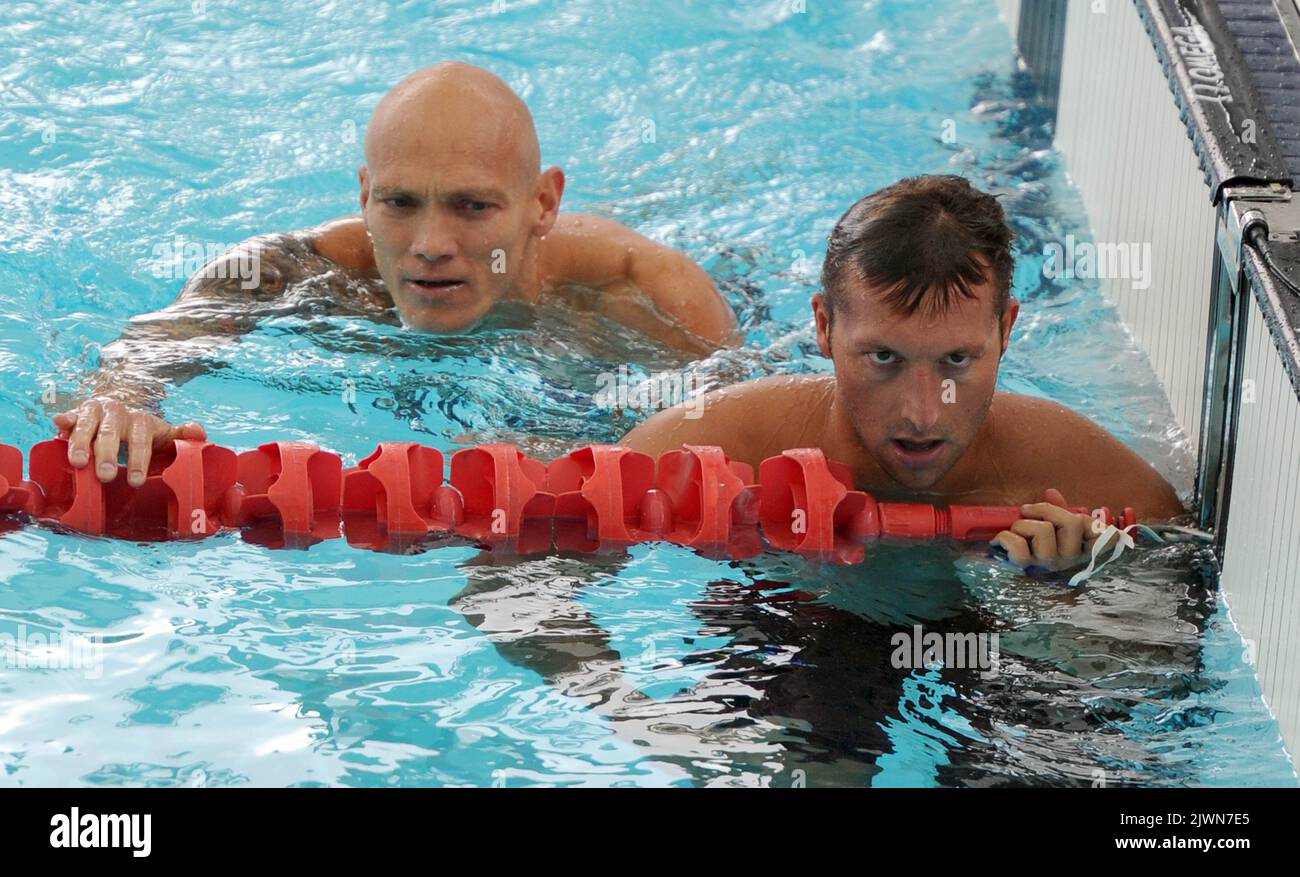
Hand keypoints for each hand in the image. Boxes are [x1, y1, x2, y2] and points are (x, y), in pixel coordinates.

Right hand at [52, 399, 206, 486]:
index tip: (136, 482)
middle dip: (108, 455)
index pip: (141, 441)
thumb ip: (181, 435)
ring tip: (79, 464)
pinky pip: (71, 416)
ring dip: (82, 443)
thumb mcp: (162, 432)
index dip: (139, 461)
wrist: (120, 408)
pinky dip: (65, 420)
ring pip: (88, 426)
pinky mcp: (77, 412)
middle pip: (111, 434)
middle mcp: (117, 413)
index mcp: (140, 421)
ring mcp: (96, 411)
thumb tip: (199, 432)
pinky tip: (58, 423)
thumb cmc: (142, 430)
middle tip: (106, 476)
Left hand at [990, 488, 1112, 572]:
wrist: (1002, 567)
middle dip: (1046, 510)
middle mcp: (1069, 558)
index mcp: (1080, 547)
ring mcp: (1049, 563)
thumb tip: (1052, 492)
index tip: (1075, 517)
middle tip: (1029, 513)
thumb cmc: (1031, 543)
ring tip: (1016, 529)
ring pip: (1044, 530)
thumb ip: (1055, 509)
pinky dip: (1006, 538)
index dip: (1093, 524)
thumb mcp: (1048, 526)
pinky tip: (1002, 539)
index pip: (1106, 538)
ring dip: (1023, 524)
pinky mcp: (1027, 568)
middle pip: (1073, 522)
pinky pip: (1018, 547)